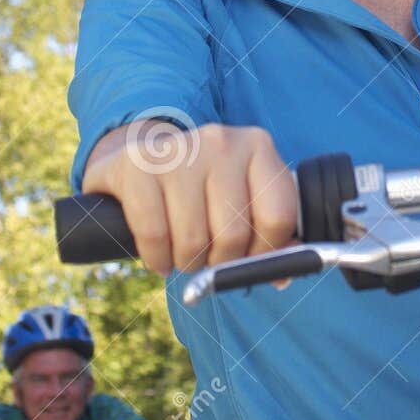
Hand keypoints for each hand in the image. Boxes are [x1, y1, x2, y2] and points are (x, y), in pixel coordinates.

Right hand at [81, 120, 298, 273]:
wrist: (142, 161)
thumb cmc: (203, 190)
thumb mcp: (243, 199)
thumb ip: (271, 234)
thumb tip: (281, 277)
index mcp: (258, 147)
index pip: (278, 217)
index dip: (265, 252)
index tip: (249, 257)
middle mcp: (221, 141)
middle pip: (233, 235)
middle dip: (220, 262)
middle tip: (209, 258)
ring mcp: (178, 150)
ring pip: (193, 240)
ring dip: (187, 263)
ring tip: (183, 254)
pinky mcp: (137, 165)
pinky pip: (154, 234)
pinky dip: (157, 259)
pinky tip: (159, 256)